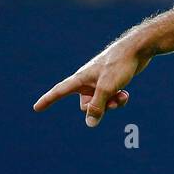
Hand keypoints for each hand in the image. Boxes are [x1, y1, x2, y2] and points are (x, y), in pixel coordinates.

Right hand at [33, 36, 151, 126]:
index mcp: (80, 79)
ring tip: (122, 96)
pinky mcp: (111, 82)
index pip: (59, 91)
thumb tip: (90, 123)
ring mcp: (99, 82)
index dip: (47, 100)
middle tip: (111, 101)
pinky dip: (117, 99)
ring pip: (100, 103)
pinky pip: (110, 98)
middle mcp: (87, 81)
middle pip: (86, 105)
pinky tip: (125, 93)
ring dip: (111, 104)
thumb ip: (98, 106)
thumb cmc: (119, 65)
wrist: (136, 49)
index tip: (36, 108)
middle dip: (99, 108)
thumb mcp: (107, 88)